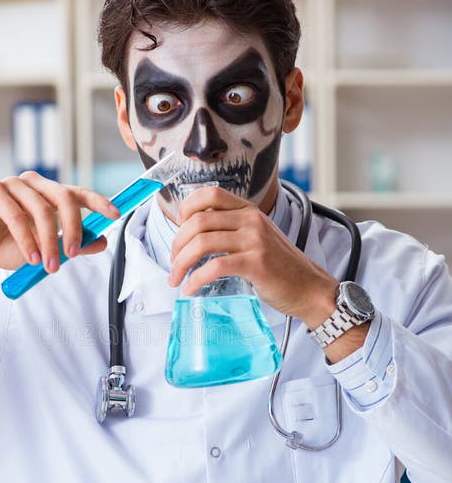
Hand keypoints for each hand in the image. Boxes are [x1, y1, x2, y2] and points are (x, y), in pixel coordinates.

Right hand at [0, 172, 119, 300]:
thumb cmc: (8, 247)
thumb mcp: (46, 250)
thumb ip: (73, 244)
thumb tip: (102, 241)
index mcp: (48, 193)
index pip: (79, 193)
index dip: (98, 202)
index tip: (115, 215)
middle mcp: (33, 184)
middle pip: (64, 197)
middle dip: (73, 228)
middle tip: (72, 255)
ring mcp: (12, 184)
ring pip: (41, 210)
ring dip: (48, 241)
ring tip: (49, 266)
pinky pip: (16, 215)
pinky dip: (26, 239)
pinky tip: (31, 258)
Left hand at [168, 185, 338, 329]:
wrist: (309, 288)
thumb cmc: (281, 268)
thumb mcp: (258, 237)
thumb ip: (232, 230)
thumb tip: (195, 235)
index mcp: (249, 211)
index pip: (209, 194)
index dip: (187, 208)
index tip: (178, 229)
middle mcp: (251, 220)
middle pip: (198, 221)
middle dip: (176, 244)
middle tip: (173, 263)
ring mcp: (254, 241)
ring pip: (201, 243)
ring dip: (180, 263)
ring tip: (176, 278)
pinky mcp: (255, 264)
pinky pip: (214, 267)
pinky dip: (196, 279)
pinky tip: (191, 289)